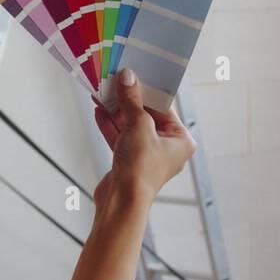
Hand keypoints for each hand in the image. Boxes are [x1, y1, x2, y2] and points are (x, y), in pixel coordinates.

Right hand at [93, 68, 195, 200]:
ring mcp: (147, 156)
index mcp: (181, 141)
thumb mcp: (138, 126)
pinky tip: (99, 112)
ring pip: (130, 127)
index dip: (147, 92)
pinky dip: (110, 126)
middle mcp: (167, 148)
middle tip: (114, 84)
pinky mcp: (129, 162)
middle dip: (127, 101)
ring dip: (116, 112)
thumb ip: (132, 101)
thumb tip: (127, 77)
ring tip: (102, 94)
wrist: (121, 201)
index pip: (164, 108)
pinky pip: (120, 138)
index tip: (133, 77)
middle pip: (146, 116)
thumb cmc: (140, 168)